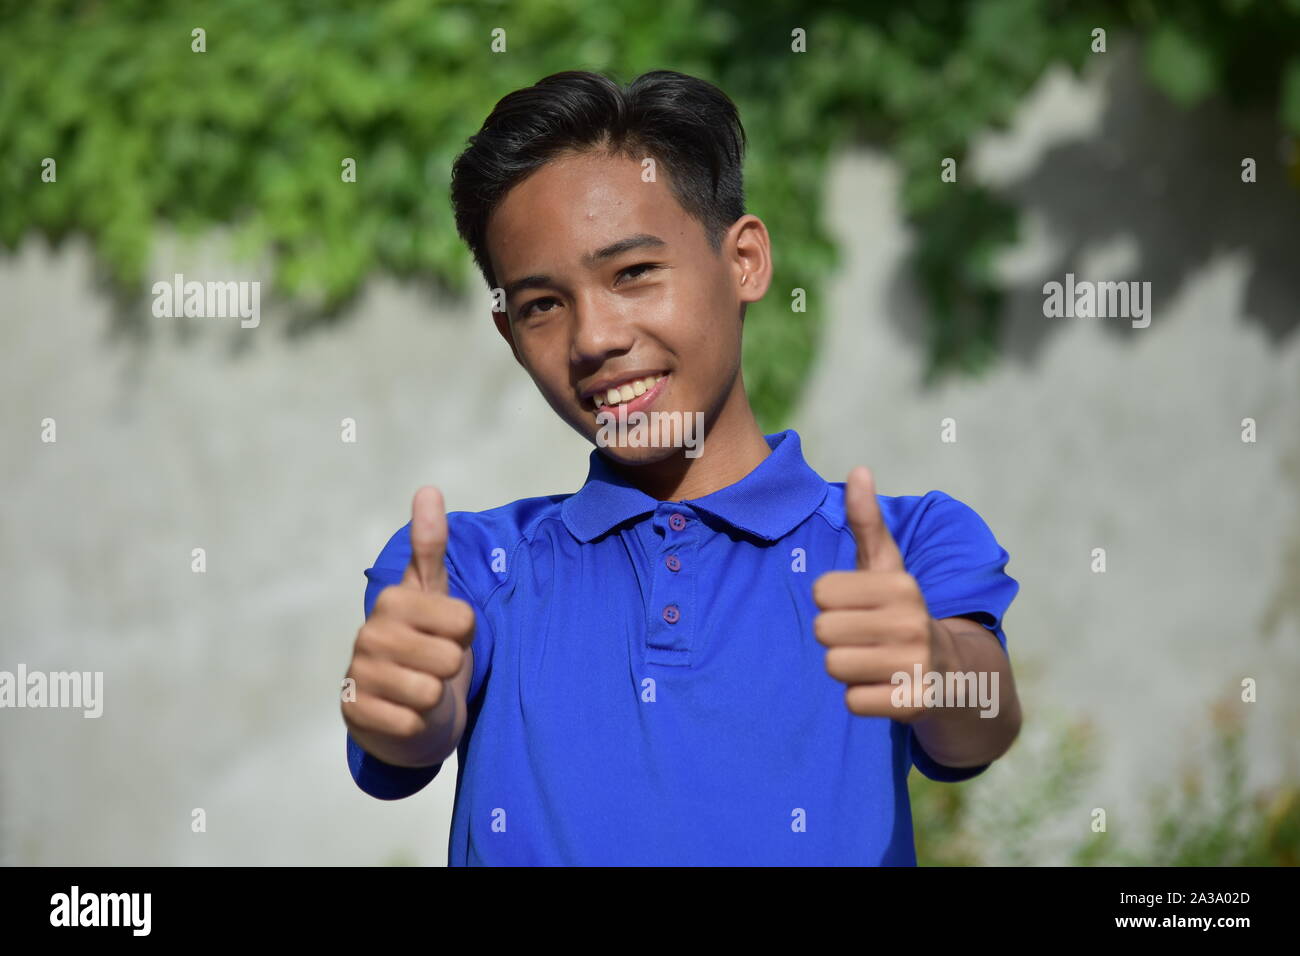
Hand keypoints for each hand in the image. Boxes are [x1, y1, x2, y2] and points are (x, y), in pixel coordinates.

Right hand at [342, 487, 475, 760]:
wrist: (401, 709)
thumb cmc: (426, 646)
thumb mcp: (433, 595)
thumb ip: (431, 546)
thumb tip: (429, 488)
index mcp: (392, 600)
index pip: (464, 620)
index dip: (464, 634)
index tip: (446, 634)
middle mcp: (369, 633)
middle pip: (450, 658)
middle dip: (450, 668)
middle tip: (433, 666)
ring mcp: (358, 674)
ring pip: (431, 693)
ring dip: (434, 698)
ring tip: (419, 690)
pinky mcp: (354, 714)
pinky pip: (411, 723)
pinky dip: (416, 725)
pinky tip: (403, 713)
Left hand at [812, 467, 942, 720]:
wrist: (955, 676)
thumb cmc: (903, 614)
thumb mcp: (888, 568)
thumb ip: (868, 522)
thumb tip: (859, 469)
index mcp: (902, 585)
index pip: (821, 591)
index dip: (832, 602)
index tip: (858, 608)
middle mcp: (913, 622)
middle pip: (823, 630)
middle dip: (836, 637)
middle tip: (865, 639)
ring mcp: (917, 664)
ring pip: (835, 666)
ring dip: (848, 669)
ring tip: (875, 662)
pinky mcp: (914, 704)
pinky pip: (853, 701)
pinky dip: (863, 698)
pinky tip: (885, 688)